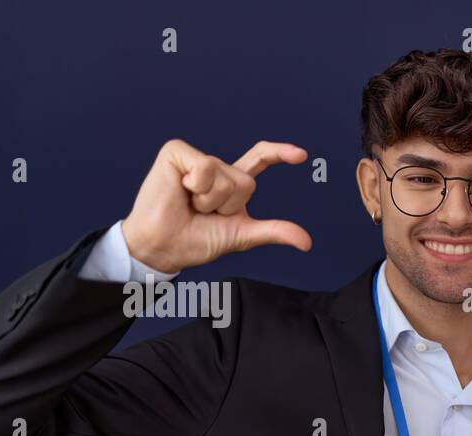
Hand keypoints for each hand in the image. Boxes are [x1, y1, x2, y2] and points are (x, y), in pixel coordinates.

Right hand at [121, 139, 311, 272]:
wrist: (164, 246)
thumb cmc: (197, 240)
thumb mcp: (242, 235)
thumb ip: (274, 232)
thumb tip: (306, 242)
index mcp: (231, 184)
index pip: (260, 160)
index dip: (279, 154)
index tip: (302, 156)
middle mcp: (216, 168)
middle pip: (244, 181)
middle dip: (227, 206)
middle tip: (204, 213)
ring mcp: (196, 158)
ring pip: (224, 177)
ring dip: (209, 200)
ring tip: (191, 205)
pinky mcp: (177, 153)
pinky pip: (203, 168)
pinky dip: (195, 187)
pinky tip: (180, 191)